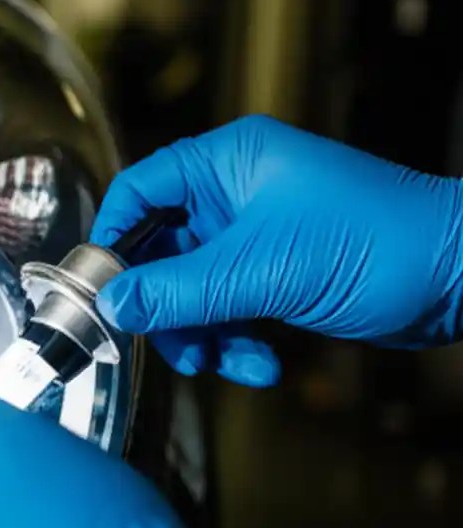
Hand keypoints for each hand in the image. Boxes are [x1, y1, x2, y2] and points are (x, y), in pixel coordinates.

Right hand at [91, 115, 462, 385]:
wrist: (460, 276)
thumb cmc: (376, 244)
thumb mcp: (257, 272)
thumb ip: (175, 292)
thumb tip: (113, 305)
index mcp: (227, 163)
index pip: (140, 190)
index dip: (113, 239)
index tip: (101, 287)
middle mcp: (236, 192)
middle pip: (162, 250)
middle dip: (167, 307)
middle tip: (172, 345)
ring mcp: (257, 232)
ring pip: (193, 287)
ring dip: (203, 333)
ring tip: (226, 364)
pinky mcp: (277, 269)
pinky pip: (229, 306)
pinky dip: (237, 339)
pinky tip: (261, 364)